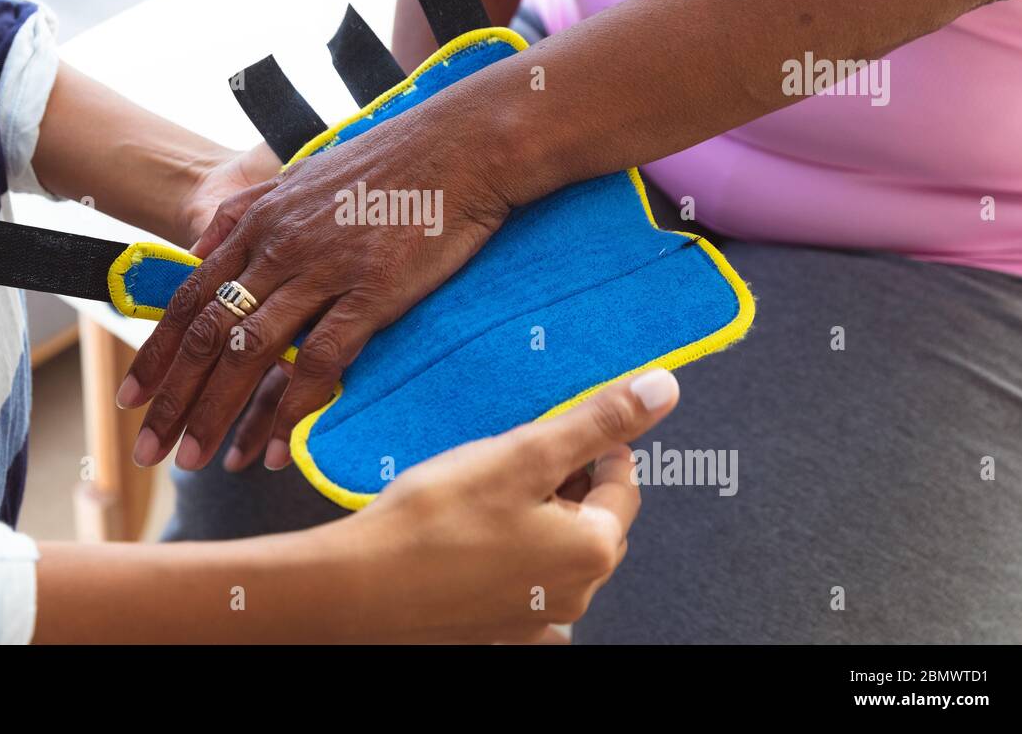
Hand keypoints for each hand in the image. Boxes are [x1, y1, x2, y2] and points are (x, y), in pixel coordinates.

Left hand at [121, 101, 514, 469]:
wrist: (461, 144)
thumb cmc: (389, 162)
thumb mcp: (300, 175)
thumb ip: (245, 209)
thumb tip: (200, 245)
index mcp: (259, 223)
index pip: (189, 299)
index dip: (155, 354)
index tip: (131, 399)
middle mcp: (279, 248)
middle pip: (208, 335)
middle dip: (172, 399)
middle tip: (150, 451)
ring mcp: (323, 269)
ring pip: (251, 355)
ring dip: (219, 414)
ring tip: (199, 463)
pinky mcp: (371, 290)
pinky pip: (319, 361)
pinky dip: (293, 410)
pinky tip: (278, 449)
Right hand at [325, 368, 678, 641]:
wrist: (358, 589)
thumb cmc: (436, 519)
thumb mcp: (524, 453)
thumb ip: (598, 422)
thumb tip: (663, 390)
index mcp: (594, 548)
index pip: (622, 482)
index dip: (597, 445)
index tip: (559, 427)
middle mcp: (576, 594)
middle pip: (591, 521)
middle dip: (565, 484)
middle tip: (516, 457)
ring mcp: (536, 620)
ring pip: (556, 553)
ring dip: (536, 520)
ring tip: (486, 495)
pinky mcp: (498, 632)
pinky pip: (522, 589)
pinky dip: (509, 562)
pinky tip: (475, 545)